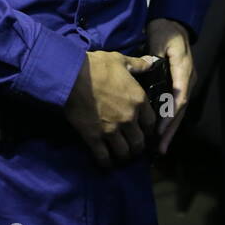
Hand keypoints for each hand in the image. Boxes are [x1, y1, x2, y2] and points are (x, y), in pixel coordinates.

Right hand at [63, 51, 156, 167]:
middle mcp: (129, 118)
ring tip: (121, 157)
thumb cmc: (97, 65)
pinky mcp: (94, 137)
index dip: (149, 131)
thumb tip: (152, 62)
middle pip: (139, 142)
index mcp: (138, 100)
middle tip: (133, 149)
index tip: (145, 133)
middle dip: (138, 148)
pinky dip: (106, 163)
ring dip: (124, 157)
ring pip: (124, 153)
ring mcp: (112, 130)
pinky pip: (104, 157)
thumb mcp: (120, 60)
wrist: (72, 75)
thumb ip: (139, 64)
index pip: (152, 123)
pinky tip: (107, 164)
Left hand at [146, 18, 195, 153]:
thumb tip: (150, 73)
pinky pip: (176, 105)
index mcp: (183, 70)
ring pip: (180, 110)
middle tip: (161, 148)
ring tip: (161, 147)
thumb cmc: (165, 31)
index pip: (179, 97)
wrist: (173, 24)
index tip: (159, 130)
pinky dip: (170, 120)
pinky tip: (162, 132)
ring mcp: (186, 83)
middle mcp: (188, 80)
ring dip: (171, 129)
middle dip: (171, 130)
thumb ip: (154, 58)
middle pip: (181, 109)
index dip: (170, 115)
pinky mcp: (180, 85)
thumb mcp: (160, 41)